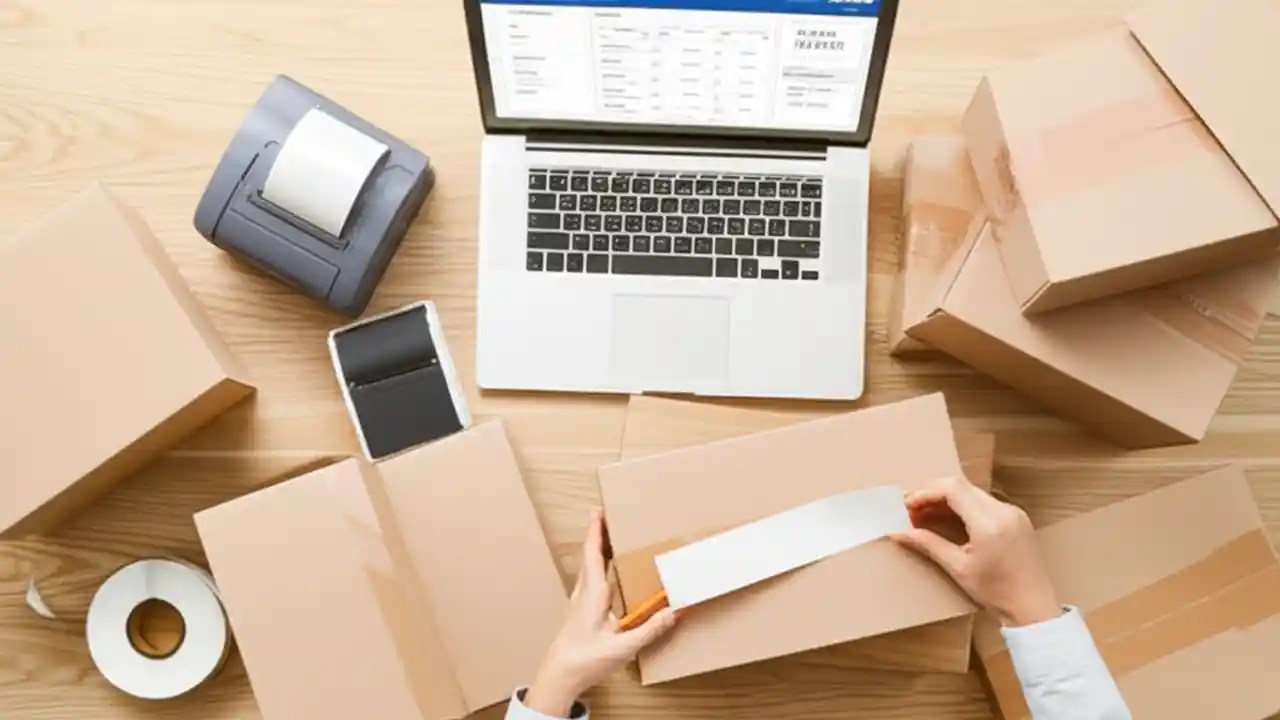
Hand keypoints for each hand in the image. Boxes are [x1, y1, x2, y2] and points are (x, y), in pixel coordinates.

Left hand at [524, 509, 678, 717]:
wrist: (558, 677)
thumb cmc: (586, 660)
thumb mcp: (624, 647)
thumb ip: (651, 629)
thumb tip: (676, 610)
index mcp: (592, 594)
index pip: (593, 554)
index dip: (596, 532)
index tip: (598, 510)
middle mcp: (583, 592)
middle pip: (590, 555)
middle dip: (599, 534)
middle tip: (609, 516)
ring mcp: (578, 601)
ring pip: (587, 567)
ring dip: (597, 549)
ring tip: (610, 538)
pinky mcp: (578, 610)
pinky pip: (588, 579)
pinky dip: (596, 566)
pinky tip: (605, 573)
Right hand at [891, 476, 1061, 626]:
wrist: (1033, 608)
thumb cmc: (996, 593)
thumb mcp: (958, 568)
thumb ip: (928, 545)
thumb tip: (899, 533)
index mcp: (989, 523)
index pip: (952, 489)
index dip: (926, 492)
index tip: (907, 506)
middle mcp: (1004, 511)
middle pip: (961, 486)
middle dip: (933, 493)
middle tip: (912, 509)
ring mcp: (1014, 513)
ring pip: (973, 492)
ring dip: (947, 499)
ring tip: (926, 515)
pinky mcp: (1017, 519)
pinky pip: (985, 502)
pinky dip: (964, 506)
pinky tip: (950, 520)